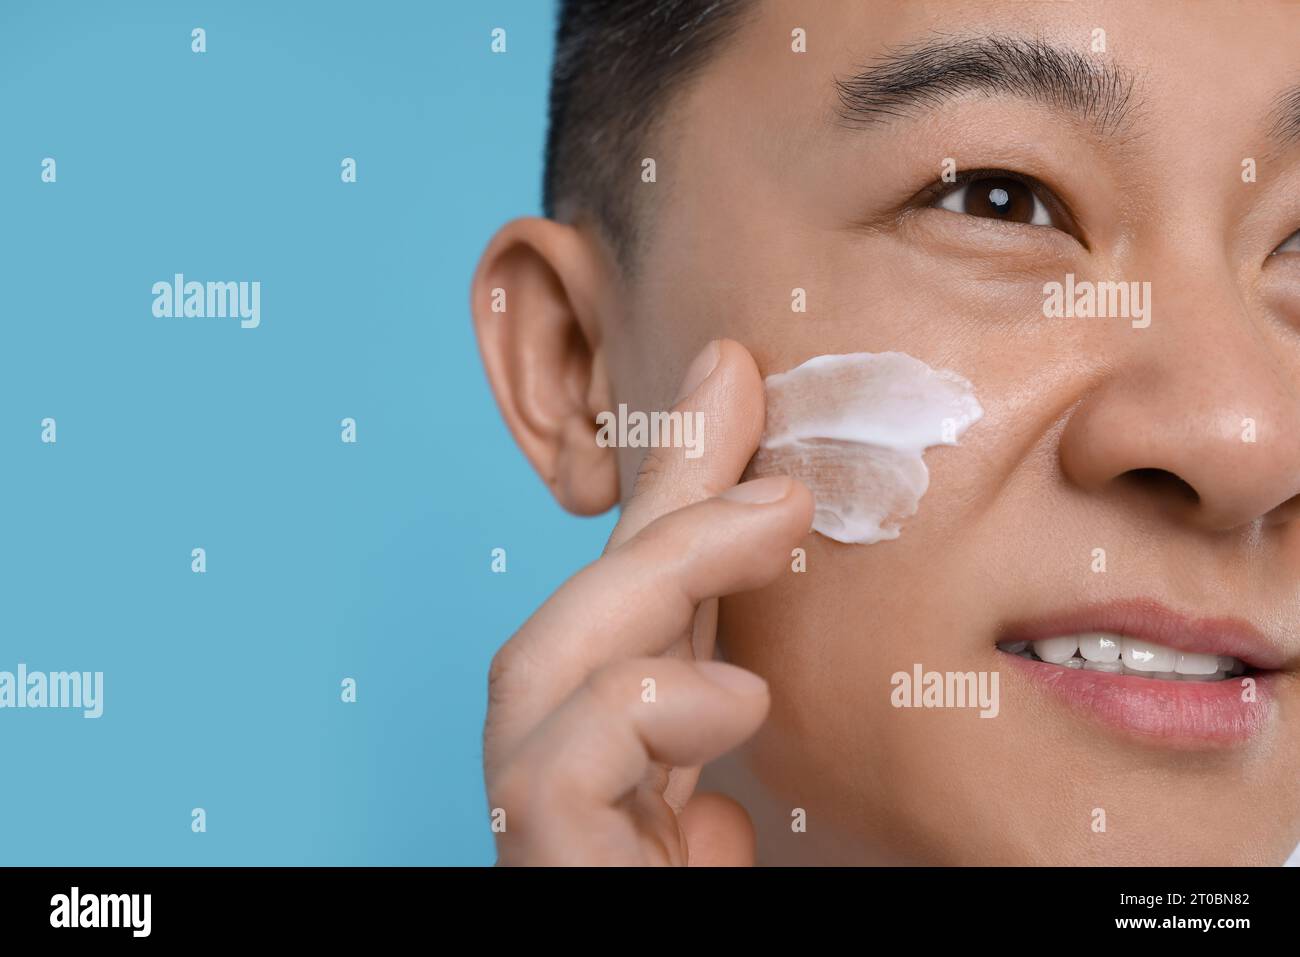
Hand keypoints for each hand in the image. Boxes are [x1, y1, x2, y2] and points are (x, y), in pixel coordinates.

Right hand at [483, 339, 812, 864]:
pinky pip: (552, 768)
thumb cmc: (692, 944)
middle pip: (581, 616)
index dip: (680, 500)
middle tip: (740, 384)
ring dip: (656, 568)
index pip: (632, 616)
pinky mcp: (541, 863)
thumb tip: (719, 811)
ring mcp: (535, 825)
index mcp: (609, 773)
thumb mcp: (717, 844)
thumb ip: (707, 818)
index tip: (729, 376)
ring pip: (539, 665)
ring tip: (775, 514)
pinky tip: (733, 697)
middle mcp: (552, 786)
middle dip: (664, 500)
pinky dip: (638, 707)